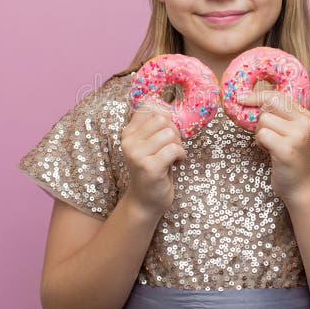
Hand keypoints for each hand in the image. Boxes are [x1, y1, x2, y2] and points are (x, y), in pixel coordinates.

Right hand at [120, 101, 186, 217]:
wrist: (146, 201)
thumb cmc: (153, 169)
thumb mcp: (149, 145)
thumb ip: (154, 126)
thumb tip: (166, 107)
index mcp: (128, 133)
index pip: (149, 107)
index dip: (165, 116)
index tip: (166, 132)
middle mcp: (129, 142)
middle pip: (162, 119)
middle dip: (174, 132)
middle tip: (172, 147)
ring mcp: (137, 154)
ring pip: (169, 133)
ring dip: (178, 145)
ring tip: (173, 156)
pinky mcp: (149, 167)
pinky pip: (174, 149)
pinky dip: (181, 156)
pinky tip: (176, 164)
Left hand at [236, 90, 309, 201]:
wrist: (300, 185)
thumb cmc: (289, 157)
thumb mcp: (288, 132)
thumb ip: (277, 115)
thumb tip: (247, 98)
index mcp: (305, 115)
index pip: (278, 95)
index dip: (257, 95)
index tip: (241, 97)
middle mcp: (304, 122)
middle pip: (269, 103)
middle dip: (259, 116)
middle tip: (264, 132)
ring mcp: (297, 135)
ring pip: (263, 120)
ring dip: (260, 133)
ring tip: (269, 144)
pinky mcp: (287, 148)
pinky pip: (262, 135)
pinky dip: (260, 143)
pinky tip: (268, 151)